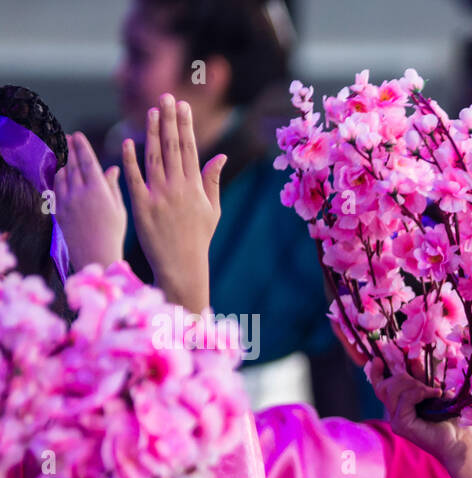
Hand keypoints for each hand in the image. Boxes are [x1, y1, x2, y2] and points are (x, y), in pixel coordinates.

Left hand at [53, 132, 125, 269]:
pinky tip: (59, 171)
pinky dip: (57, 176)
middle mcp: (80, 192)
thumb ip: (113, 186)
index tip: (78, 135)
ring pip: (62, 173)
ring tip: (63, 152)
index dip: (82, 146)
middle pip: (73, 164)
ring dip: (62, 161)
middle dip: (70, 148)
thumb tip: (111, 168)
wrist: (95, 254)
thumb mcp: (119, 209)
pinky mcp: (59, 209)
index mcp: (99, 191)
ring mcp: (67, 200)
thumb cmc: (113, 233)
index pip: (88, 161)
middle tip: (67, 137)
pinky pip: (55, 187)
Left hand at [122, 93, 225, 311]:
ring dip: (151, 131)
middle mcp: (177, 188)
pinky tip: (129, 141)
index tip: (182, 106)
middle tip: (166, 97)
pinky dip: (131, 159)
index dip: (185, 125)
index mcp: (195, 188)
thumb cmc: (198, 238)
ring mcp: (158, 196)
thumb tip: (220, 157)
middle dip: (169, 119)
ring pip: (153, 156)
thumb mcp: (212, 210)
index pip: (189, 149)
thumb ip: (212, 181)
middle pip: (172, 146)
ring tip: (151, 111)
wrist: (181, 264)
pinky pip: (135, 177)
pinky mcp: (141, 205)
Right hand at [365, 341, 471, 462]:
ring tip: (432, 392)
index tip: (378, 359)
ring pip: (393, 391)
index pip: (380, 388)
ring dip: (414, 385)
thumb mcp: (435, 392)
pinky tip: (436, 394)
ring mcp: (397, 421)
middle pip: (385, 386)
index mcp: (400, 406)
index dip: (376, 373)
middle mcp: (395, 414)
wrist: (461, 440)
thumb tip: (412, 359)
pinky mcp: (402, 425)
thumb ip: (422, 379)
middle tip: (426, 385)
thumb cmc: (451, 419)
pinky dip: (420, 393)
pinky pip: (404, 400)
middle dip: (404, 378)